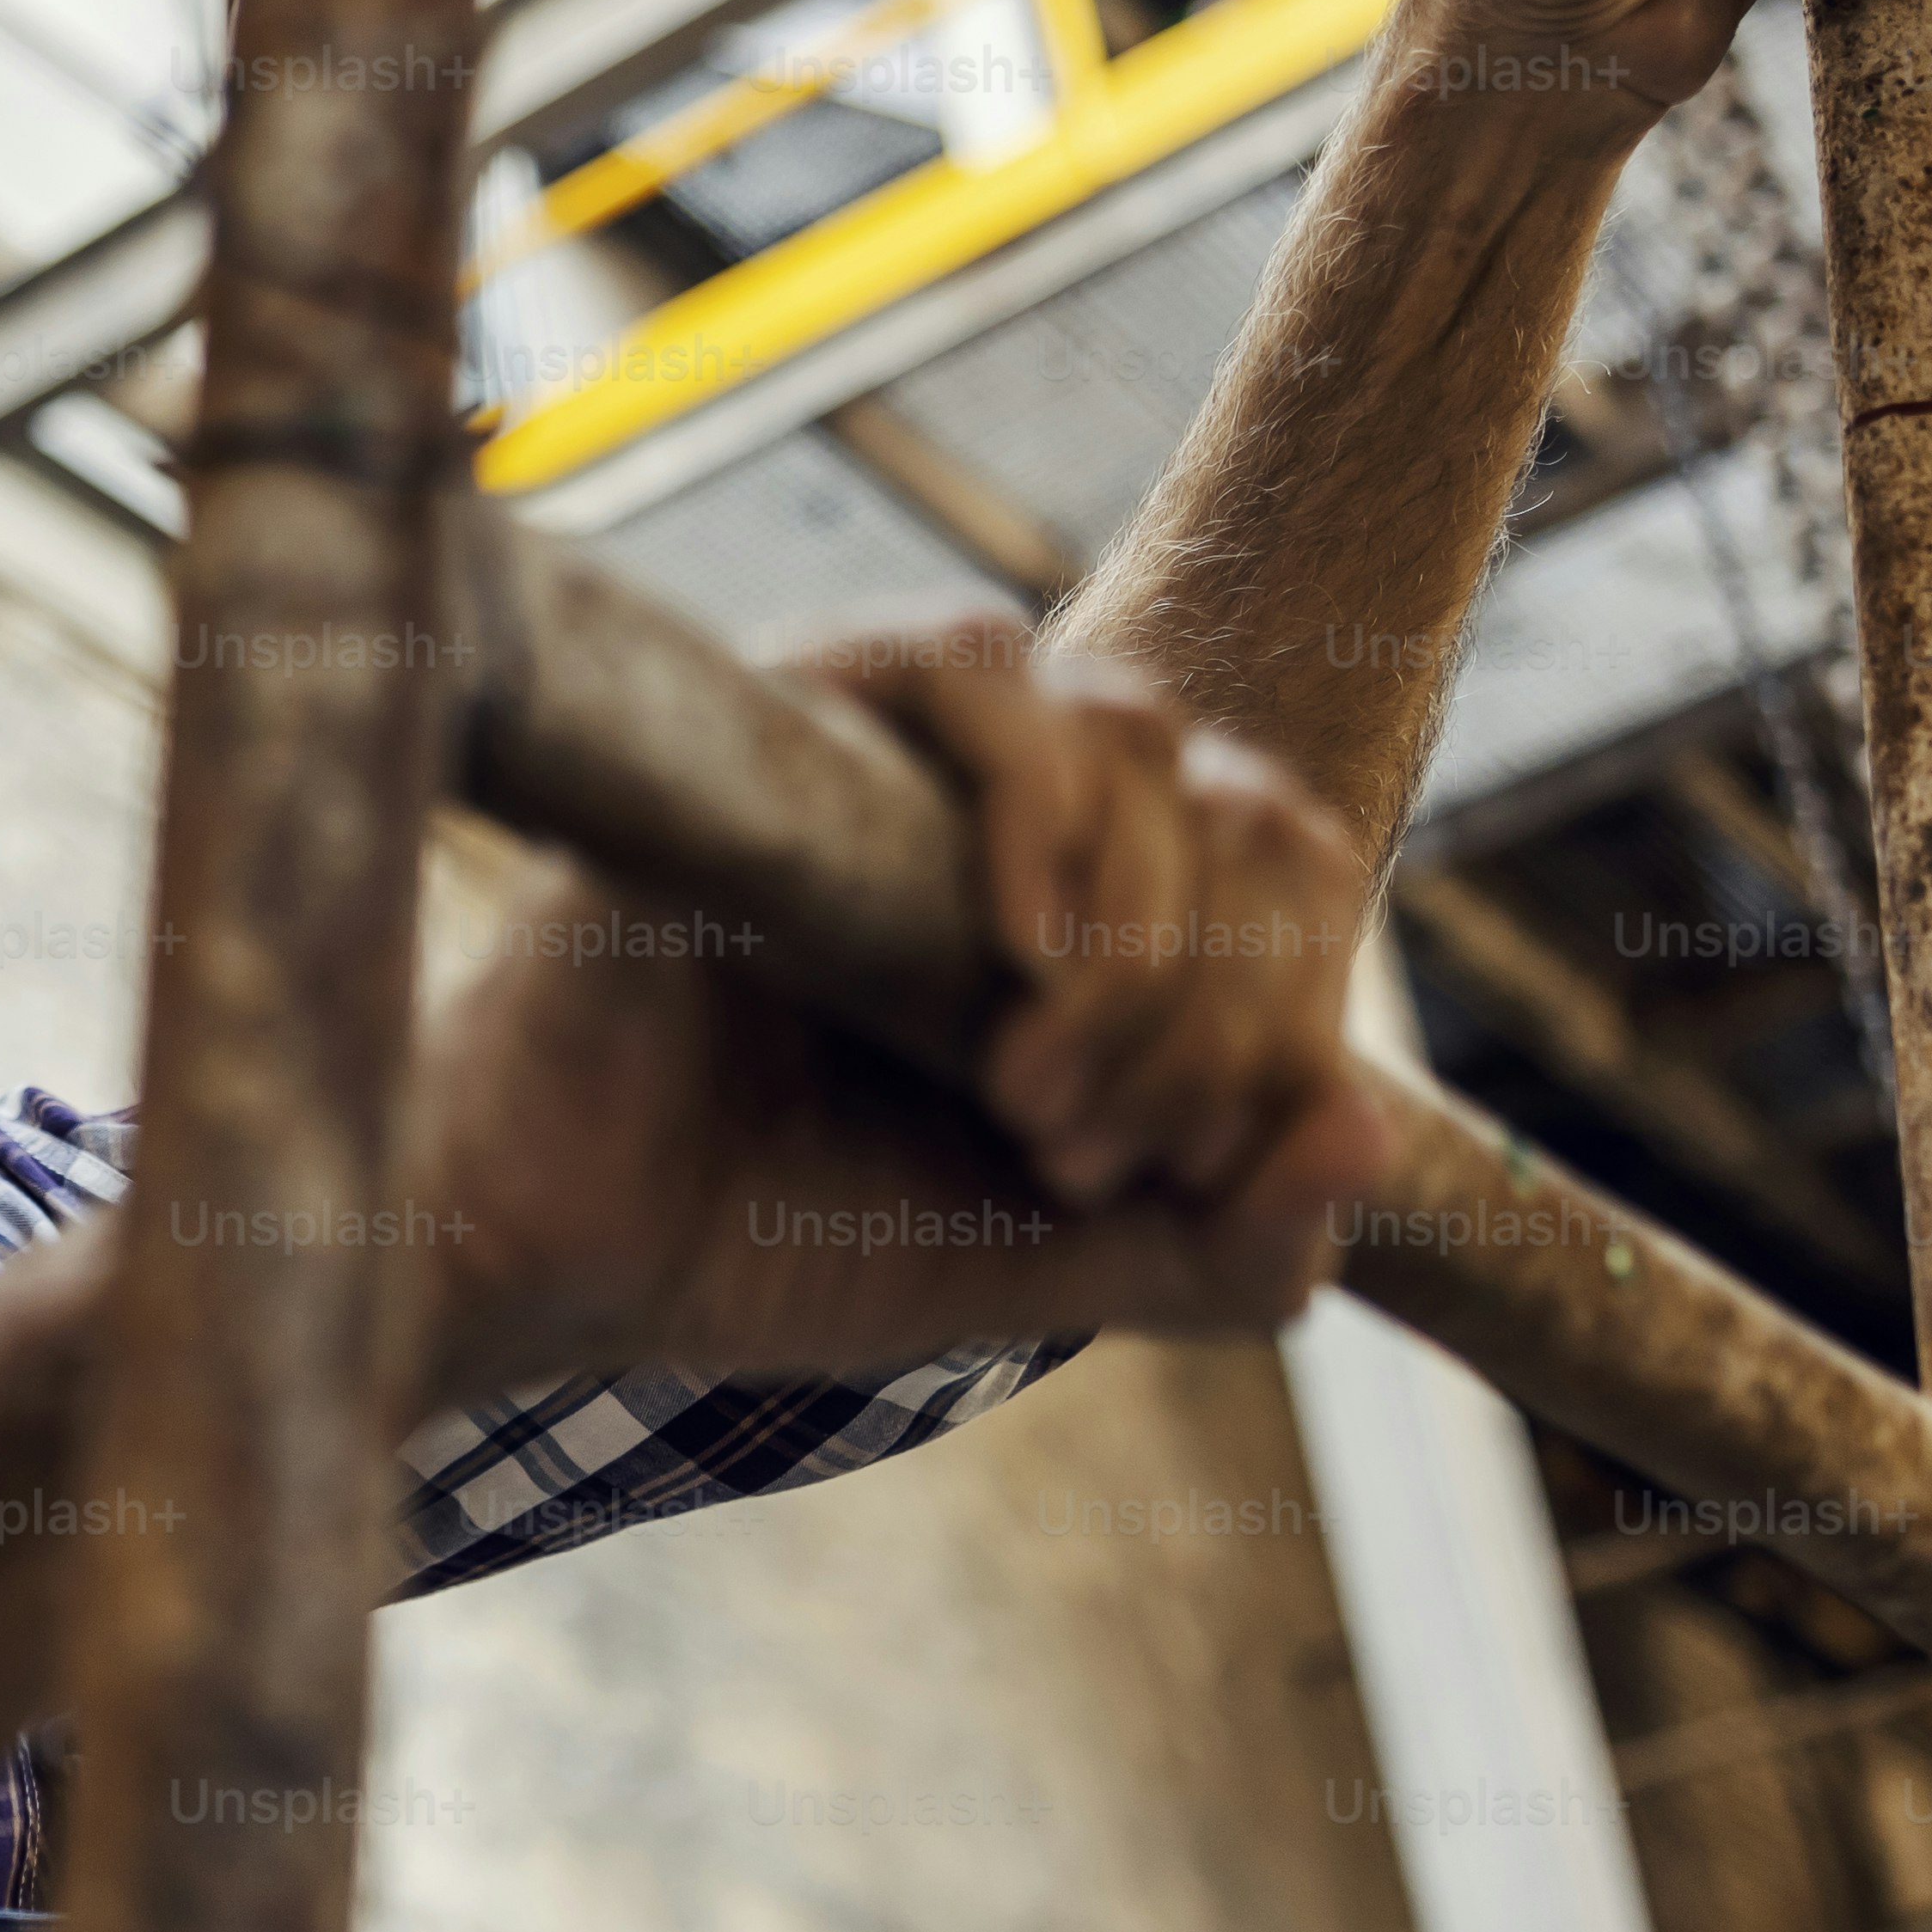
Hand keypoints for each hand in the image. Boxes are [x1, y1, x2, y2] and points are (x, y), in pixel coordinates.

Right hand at [414, 618, 1391, 1396]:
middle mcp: (1018, 808)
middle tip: (1080, 1150)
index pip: (1289, 881)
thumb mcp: (1051, 1271)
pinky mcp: (788, 713)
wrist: (557, 1256)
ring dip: (1138, 944)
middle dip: (1210, 1010)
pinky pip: (975, 659)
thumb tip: (1375, 1129)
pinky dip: (1043, 798)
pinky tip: (1024, 949)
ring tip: (1025, 1095)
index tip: (1157, 1183)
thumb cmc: (772, 1245)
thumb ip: (1229, 1247)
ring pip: (1140, 735)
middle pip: (1243, 806)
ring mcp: (907, 750)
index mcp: (1099, 912)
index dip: (1283, 1030)